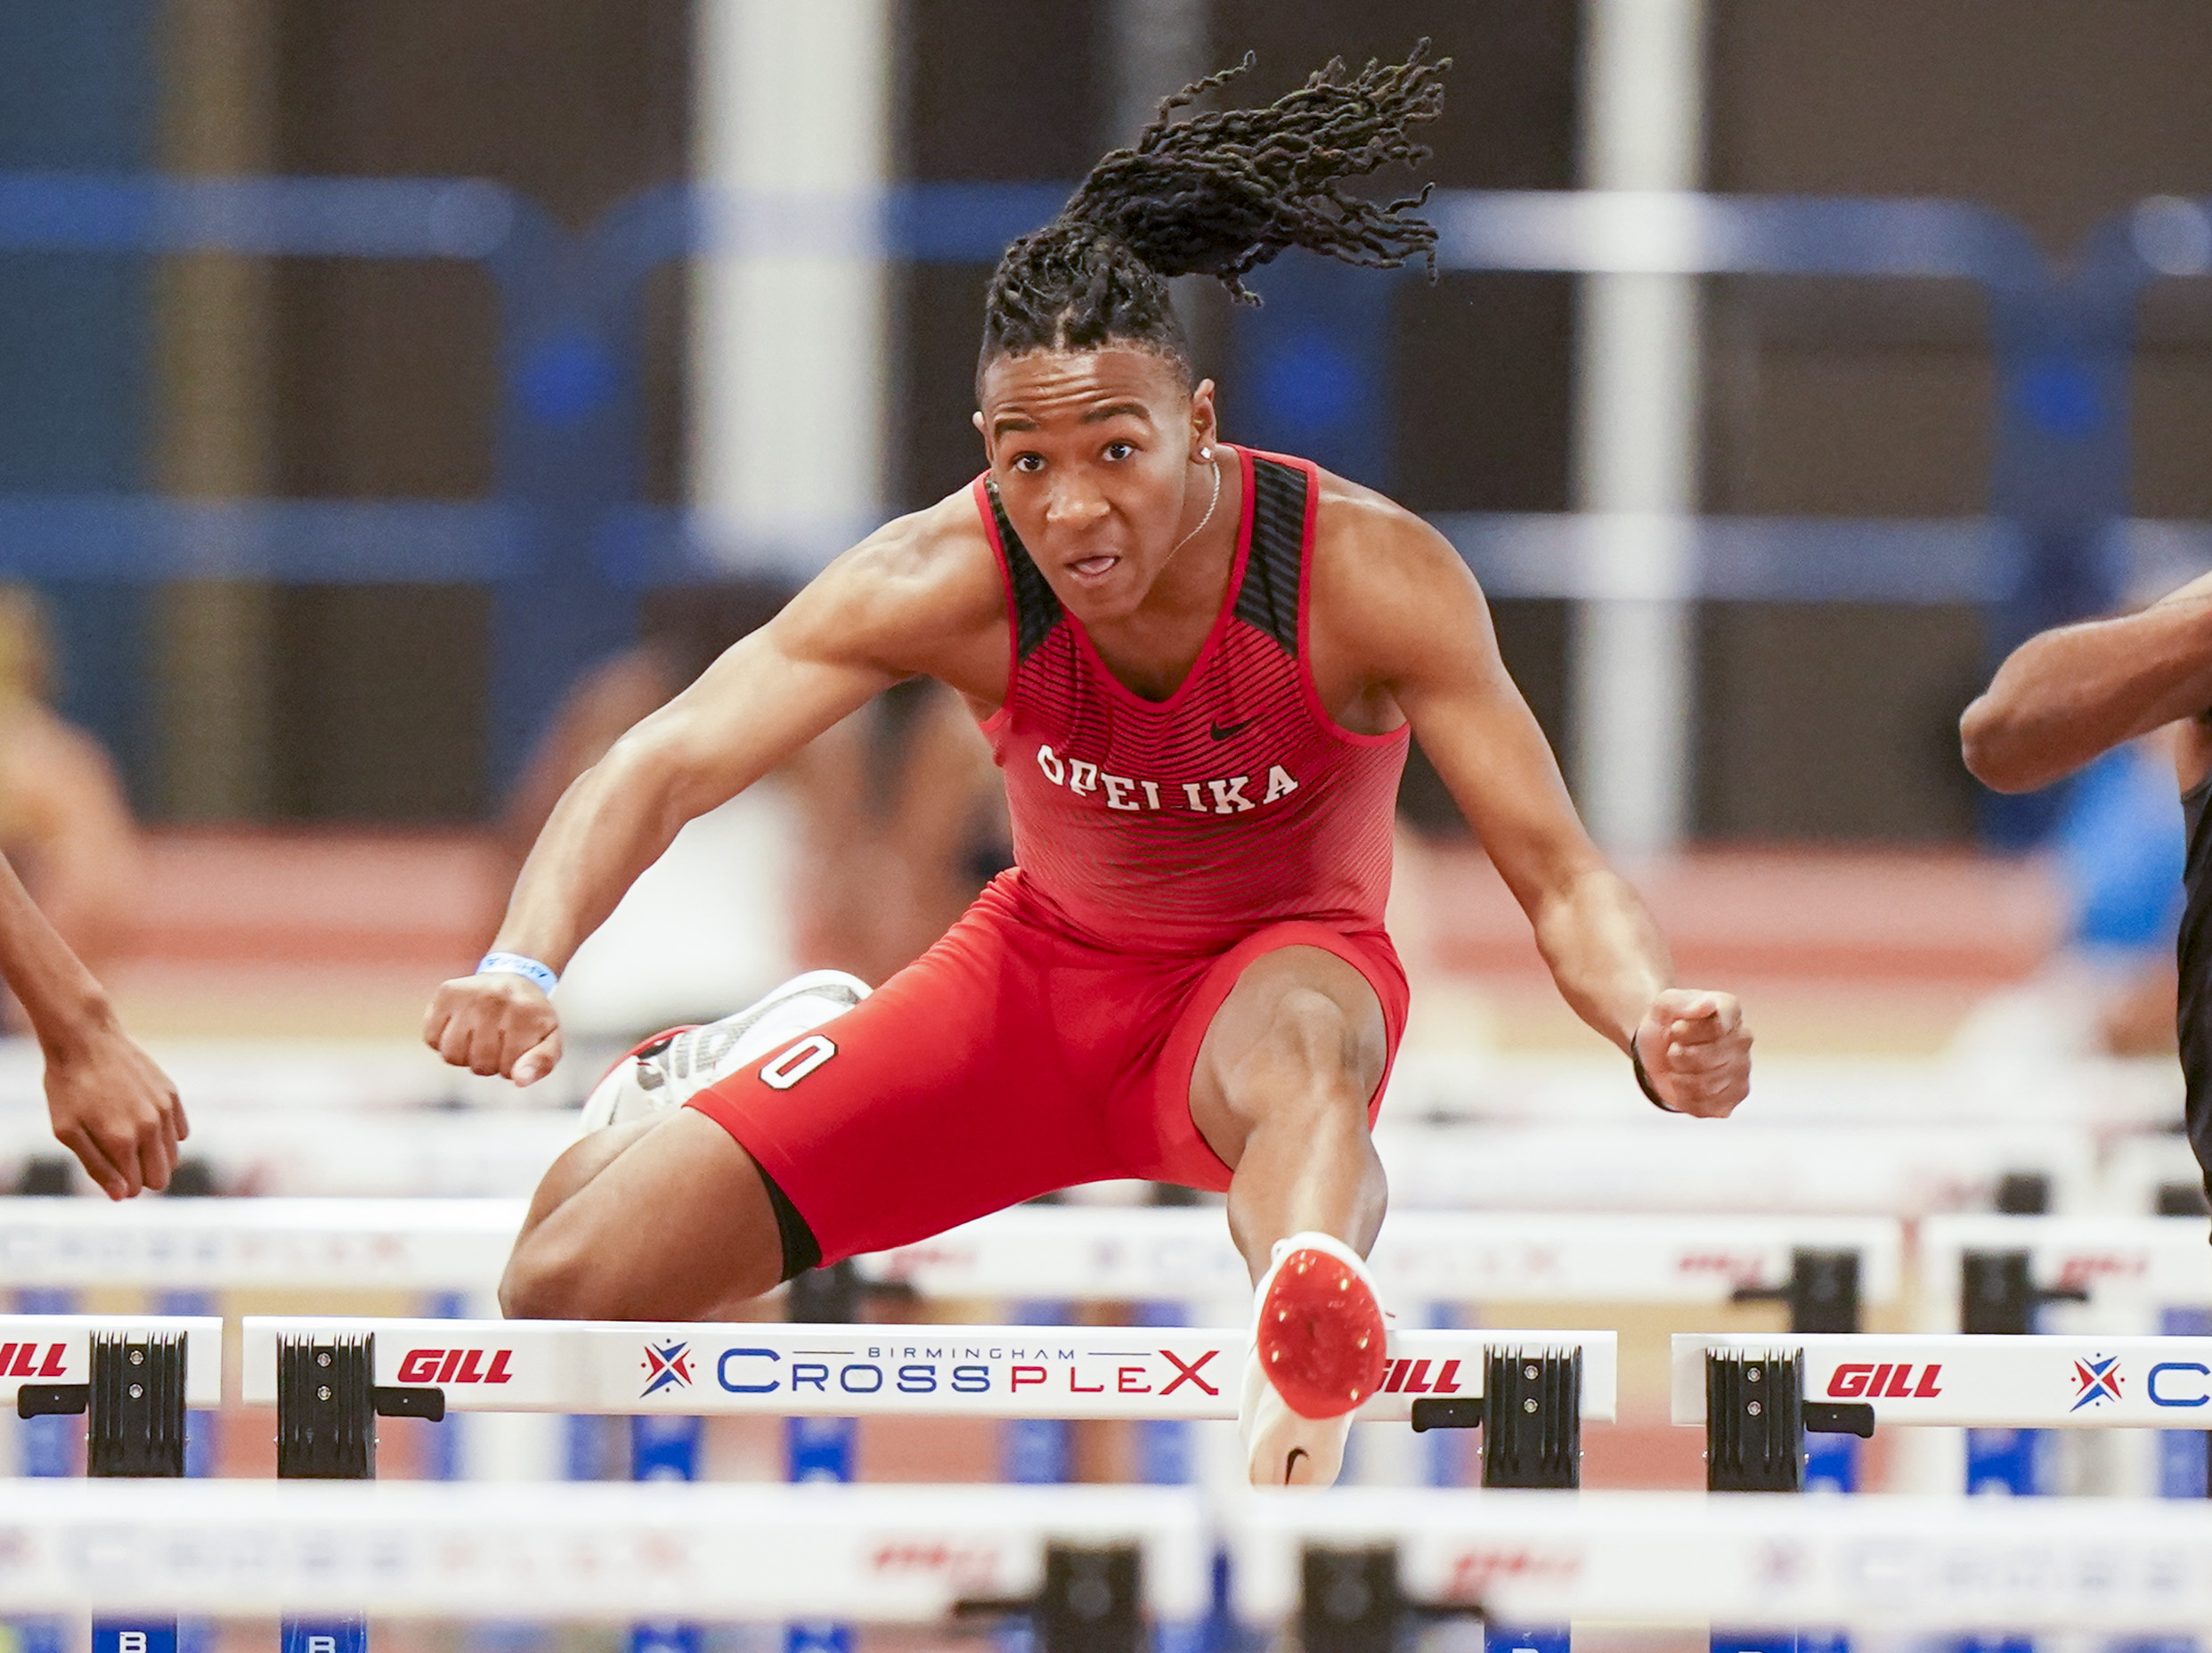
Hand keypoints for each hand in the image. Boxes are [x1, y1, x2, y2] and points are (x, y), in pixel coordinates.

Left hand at [45, 1021, 187, 1199]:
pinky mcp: (172, 1094)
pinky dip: (166, 1136)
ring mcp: (164, 1109)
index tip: (108, 1174)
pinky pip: (181, 1131)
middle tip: (118, 1160)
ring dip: (154, 1157)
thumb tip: (122, 1195)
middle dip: (141, 1177)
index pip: (134, 1186)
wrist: (86, 1038)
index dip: (120, 1187)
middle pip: (161, 1176)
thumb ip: (96, 1166)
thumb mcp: (67, 1131)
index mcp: (121, 1141)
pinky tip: (145, 1124)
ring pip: (173, 1156)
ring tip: (128, 1140)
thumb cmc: (68, 1085)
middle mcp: (149, 1128)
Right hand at [423, 971, 562, 1085]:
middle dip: (489, 1063)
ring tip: (478, 1039)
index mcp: (526, 1011)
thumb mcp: (550, 1039)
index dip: (511, 1068)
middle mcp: (494, 999)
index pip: (507, 1069)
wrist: (515, 977)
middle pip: (479, 1064)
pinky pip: (431, 1039)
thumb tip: (520, 1081)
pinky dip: (442, 1042)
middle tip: (498, 1042)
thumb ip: (542, 1062)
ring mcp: (468, 994)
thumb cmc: (531, 1018)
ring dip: (464, 1056)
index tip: (517, 1048)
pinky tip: (460, 1030)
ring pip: (451, 1055)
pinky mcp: (446, 992)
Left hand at [1633, 989, 1750, 1118]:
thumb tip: (1708, 1005)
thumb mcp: (1664, 1005)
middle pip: (1707, 1059)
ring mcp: (1743, 1069)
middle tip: (1673, 1048)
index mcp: (1730, 1010)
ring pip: (1706, 1085)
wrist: (1660, 1046)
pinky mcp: (1735, 1096)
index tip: (1674, 1027)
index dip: (1686, 1032)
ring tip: (1678, 1065)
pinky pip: (1706, 1106)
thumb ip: (1683, 1002)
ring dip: (1679, 1077)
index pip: (1715, 1028)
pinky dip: (1684, 1097)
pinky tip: (1683, 1083)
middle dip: (1677, 1055)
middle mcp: (1744, 1038)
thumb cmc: (1667, 1022)